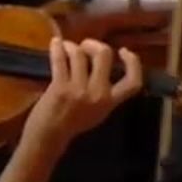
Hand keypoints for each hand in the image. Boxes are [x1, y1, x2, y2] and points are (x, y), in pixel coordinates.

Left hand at [21, 38, 144, 152]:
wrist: (48, 137)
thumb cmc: (73, 124)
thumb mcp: (99, 111)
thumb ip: (106, 91)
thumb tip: (104, 63)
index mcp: (110, 101)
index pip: (133, 81)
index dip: (133, 61)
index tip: (122, 51)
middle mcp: (98, 94)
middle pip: (103, 54)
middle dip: (93, 44)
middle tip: (86, 46)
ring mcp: (78, 90)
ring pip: (79, 54)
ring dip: (72, 46)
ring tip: (67, 47)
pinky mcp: (59, 88)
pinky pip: (60, 60)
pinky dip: (57, 48)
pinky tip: (55, 43)